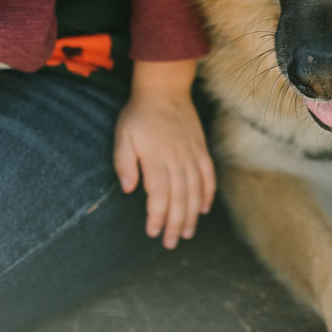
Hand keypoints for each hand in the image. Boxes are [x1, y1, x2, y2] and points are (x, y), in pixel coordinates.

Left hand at [113, 62, 215, 249]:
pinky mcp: (200, 150)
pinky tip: (202, 209)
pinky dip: (207, 194)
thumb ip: (124, 162)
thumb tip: (129, 188)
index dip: (158, 217)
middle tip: (171, 243)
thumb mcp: (123, 135)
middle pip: (180, 199)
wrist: (165, 88)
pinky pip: (208, 176)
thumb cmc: (139, 113)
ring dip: (191, 215)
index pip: (160, 196)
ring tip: (186, 233)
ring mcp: (192, 155)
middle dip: (175, 224)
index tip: (153, 232)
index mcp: (157, 159)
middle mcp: (177, 160)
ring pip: (195, 192)